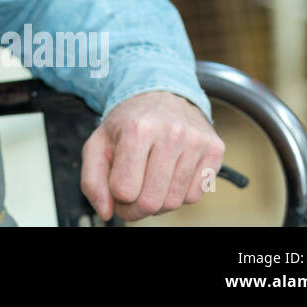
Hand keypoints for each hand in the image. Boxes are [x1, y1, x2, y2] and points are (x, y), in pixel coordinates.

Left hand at [80, 90, 224, 221]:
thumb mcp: (98, 144)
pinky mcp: (214, 149)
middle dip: (136, 208)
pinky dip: (178, 195)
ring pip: (174, 202)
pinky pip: (195, 196)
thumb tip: (105, 211)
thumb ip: (92, 180)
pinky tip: (169, 177)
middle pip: (151, 201)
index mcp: (137, 129)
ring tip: (149, 184)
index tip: (118, 191)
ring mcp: (196, 141)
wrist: (160, 94)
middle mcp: (170, 132)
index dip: (117, 199)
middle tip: (132, 197)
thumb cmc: (128, 123)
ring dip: (158, 203)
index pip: (125, 189)